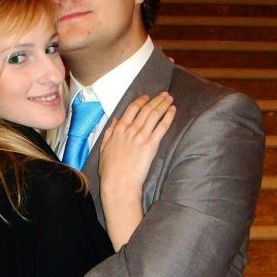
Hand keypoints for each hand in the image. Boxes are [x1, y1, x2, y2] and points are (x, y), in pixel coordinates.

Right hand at [98, 92, 174, 249]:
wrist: (119, 182)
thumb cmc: (110, 170)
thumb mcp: (104, 148)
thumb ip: (109, 132)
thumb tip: (115, 119)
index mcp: (118, 129)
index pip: (131, 109)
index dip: (140, 101)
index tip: (147, 96)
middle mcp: (130, 129)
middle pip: (145, 109)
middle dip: (156, 99)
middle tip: (164, 94)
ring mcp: (141, 136)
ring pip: (154, 115)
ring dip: (163, 104)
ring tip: (170, 98)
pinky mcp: (151, 145)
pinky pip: (161, 127)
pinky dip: (168, 117)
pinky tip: (173, 110)